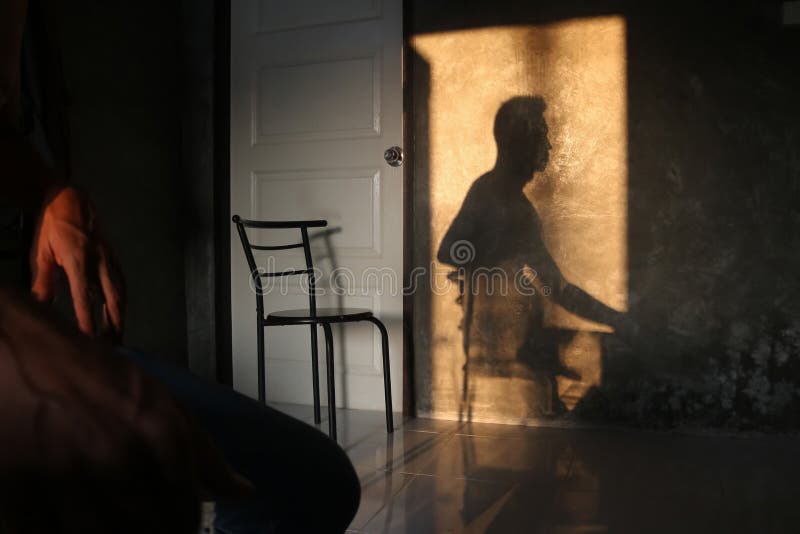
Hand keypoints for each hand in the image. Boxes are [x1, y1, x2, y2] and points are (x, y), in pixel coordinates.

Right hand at [0, 288, 249, 532]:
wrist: (16, 353)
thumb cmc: (93, 377)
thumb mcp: (160, 403)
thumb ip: (203, 454)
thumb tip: (244, 493)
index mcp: (160, 436)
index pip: (185, 517)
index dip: (181, 529)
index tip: (173, 524)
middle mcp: (119, 459)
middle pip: (150, 532)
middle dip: (149, 531)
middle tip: (138, 518)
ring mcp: (67, 480)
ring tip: (108, 517)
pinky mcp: (20, 496)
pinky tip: (70, 520)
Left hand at [30, 186, 124, 338]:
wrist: (71, 199)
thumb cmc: (52, 226)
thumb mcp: (42, 252)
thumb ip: (43, 281)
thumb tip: (40, 307)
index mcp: (79, 260)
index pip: (85, 297)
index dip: (88, 320)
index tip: (90, 339)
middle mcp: (99, 262)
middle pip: (112, 299)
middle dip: (114, 323)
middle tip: (115, 345)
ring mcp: (110, 259)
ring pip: (120, 292)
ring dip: (121, 314)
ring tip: (119, 334)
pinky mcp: (114, 257)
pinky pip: (122, 282)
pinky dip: (122, 299)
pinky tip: (121, 311)